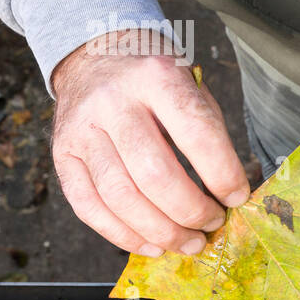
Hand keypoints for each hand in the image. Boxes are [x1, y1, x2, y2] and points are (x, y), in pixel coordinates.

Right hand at [50, 30, 250, 256]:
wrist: (96, 54)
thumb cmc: (156, 79)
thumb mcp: (191, 86)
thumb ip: (209, 135)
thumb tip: (231, 195)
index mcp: (157, 77)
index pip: (197, 135)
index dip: (223, 175)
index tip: (238, 197)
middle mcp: (113, 101)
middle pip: (154, 174)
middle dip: (191, 211)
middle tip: (213, 225)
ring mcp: (81, 129)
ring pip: (121, 197)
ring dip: (161, 231)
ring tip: (190, 242)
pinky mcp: (61, 153)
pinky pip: (88, 207)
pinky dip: (122, 235)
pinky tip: (151, 245)